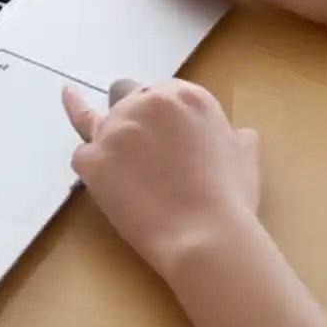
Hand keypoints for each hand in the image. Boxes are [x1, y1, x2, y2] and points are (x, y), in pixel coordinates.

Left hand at [63, 79, 260, 278]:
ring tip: (116, 161)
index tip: (164, 132)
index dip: (160, 112)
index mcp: (186, 96)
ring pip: (96, 120)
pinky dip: (91, 166)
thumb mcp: (245, 155)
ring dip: (107, 136)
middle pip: (125, 93)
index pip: (160, 90)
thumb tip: (234, 134)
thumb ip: (233, 135)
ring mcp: (114, 129)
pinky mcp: (91, 160)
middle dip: (131, 113)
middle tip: (141, 145)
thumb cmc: (230, 198)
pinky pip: (82, 154)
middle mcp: (146, 102)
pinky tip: (98, 177)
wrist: (204, 236)